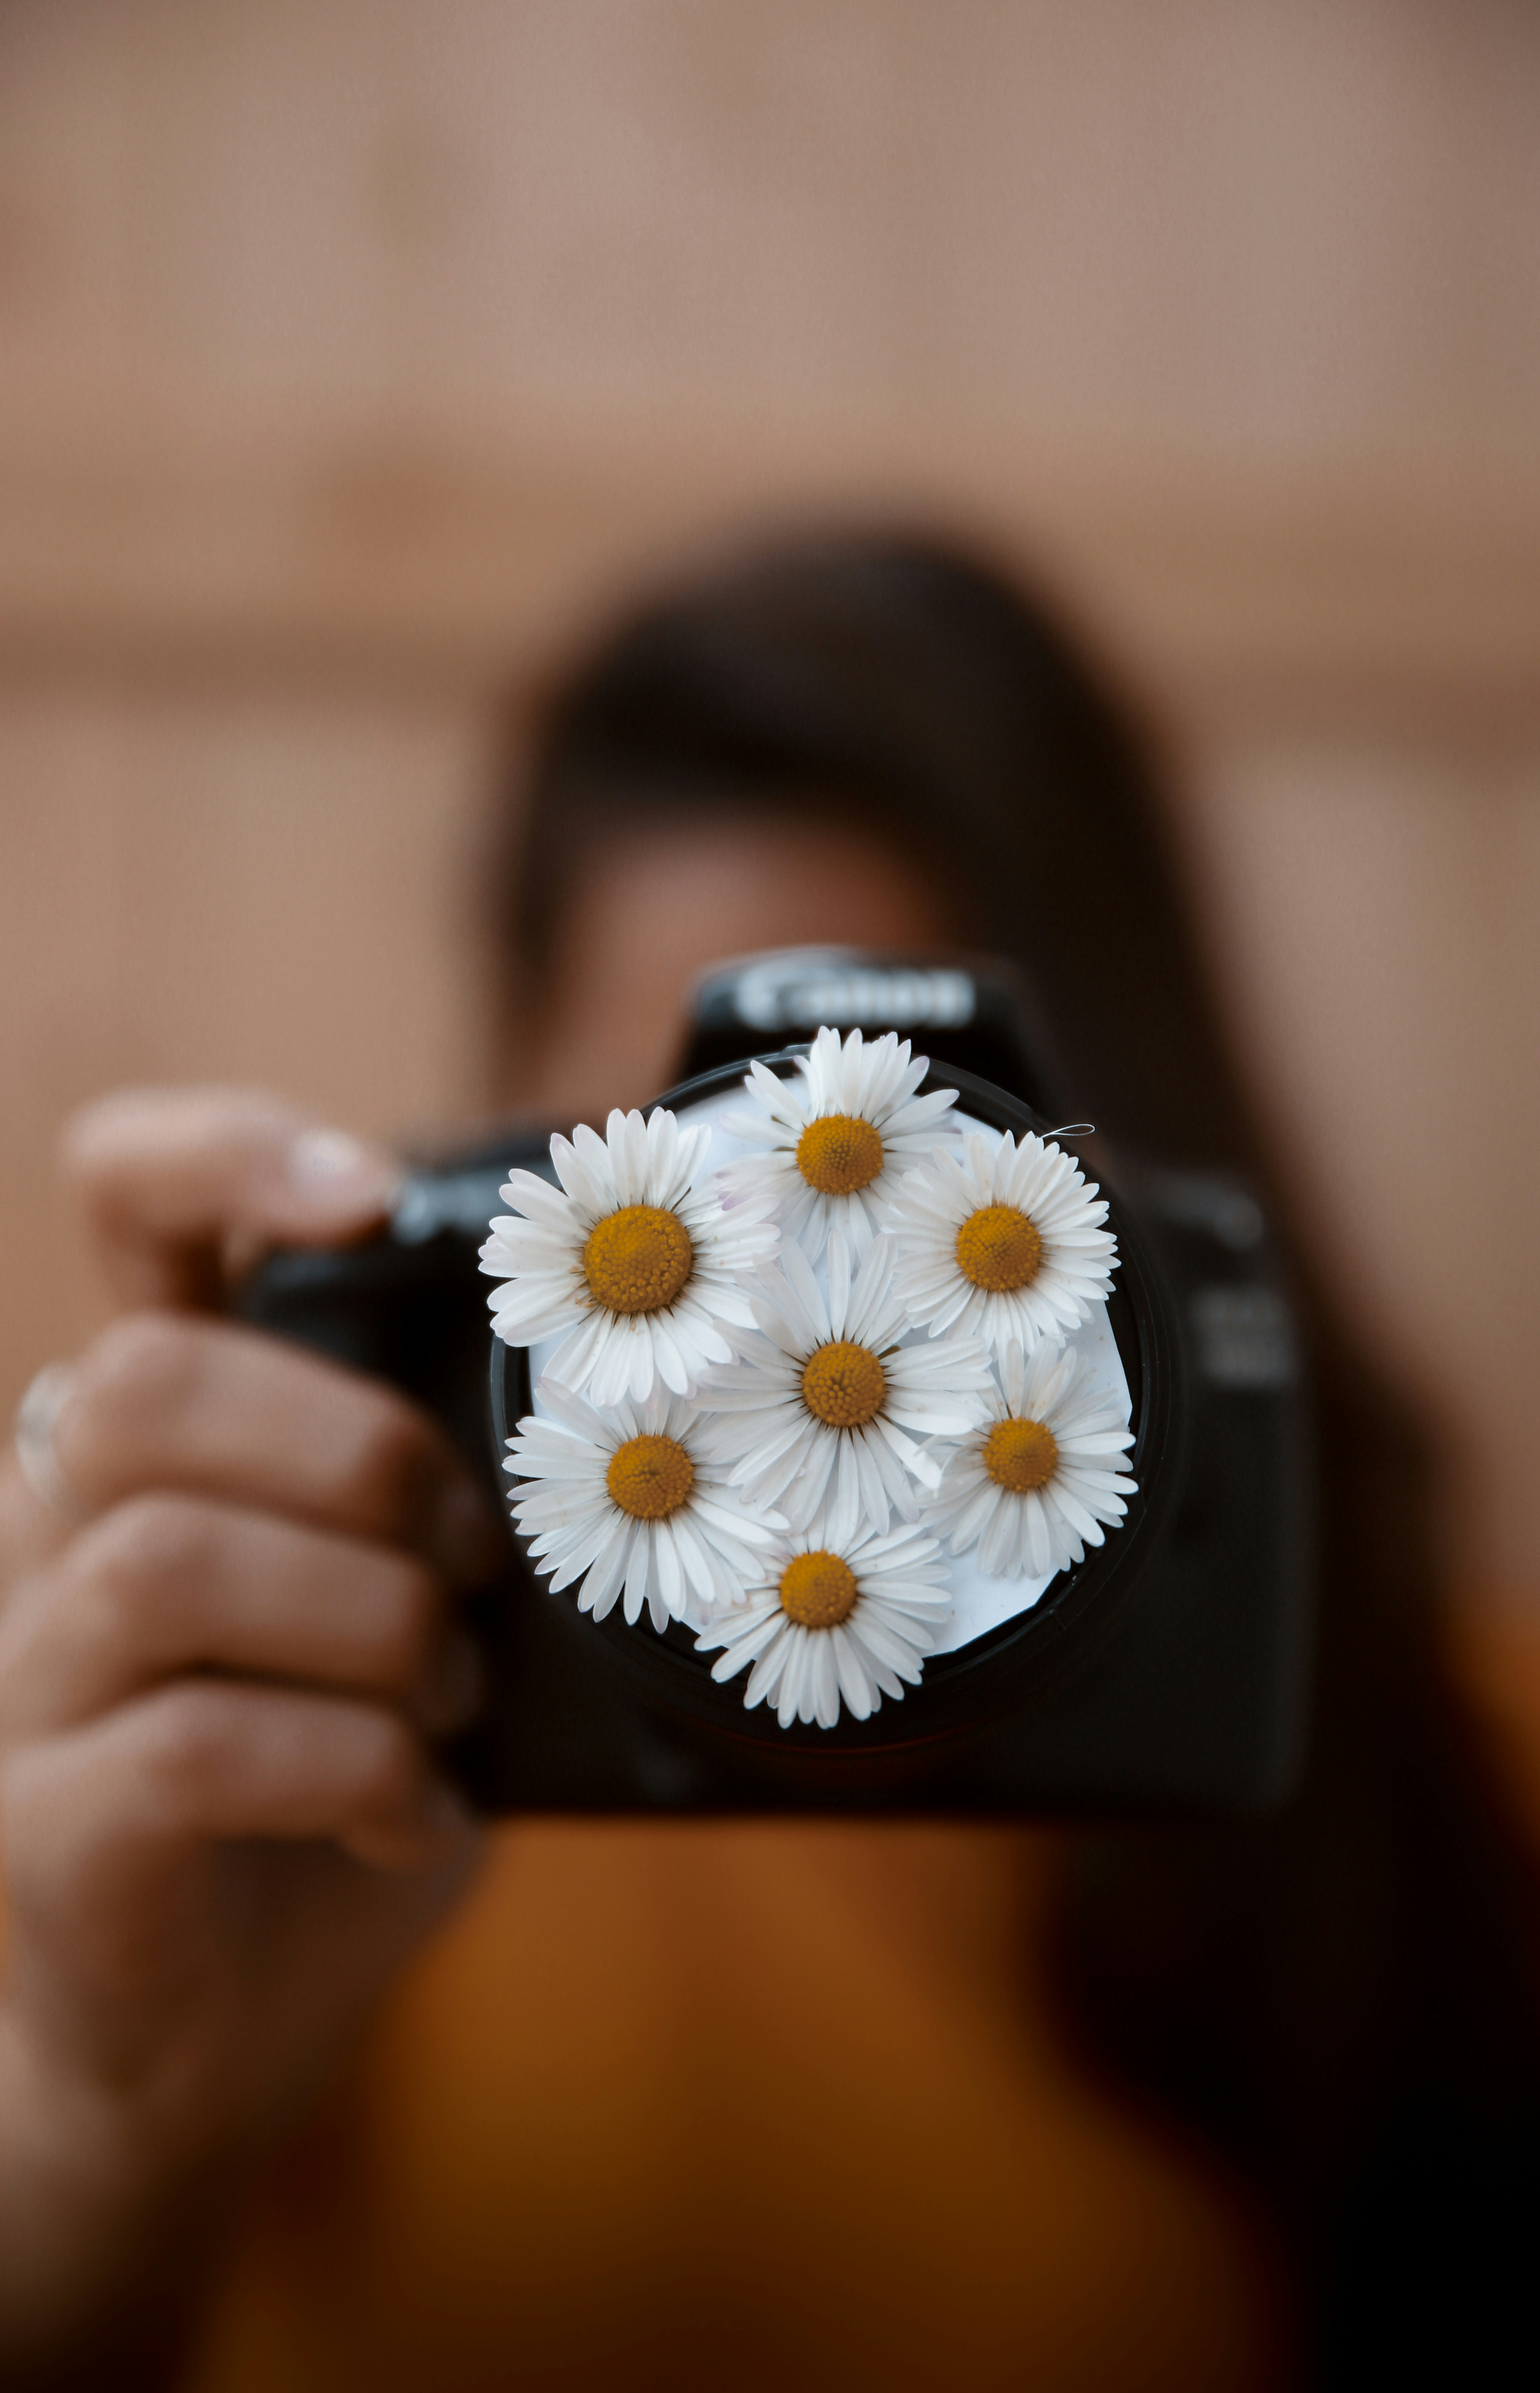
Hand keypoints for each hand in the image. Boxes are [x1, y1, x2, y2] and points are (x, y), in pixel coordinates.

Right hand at [0, 1091, 499, 2380]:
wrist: (218, 2030)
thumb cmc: (336, 1787)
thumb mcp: (407, 1610)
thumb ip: (442, 1510)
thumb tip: (604, 1421)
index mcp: (156, 1439)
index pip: (129, 1210)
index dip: (222, 1156)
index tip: (361, 1190)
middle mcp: (52, 1526)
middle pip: (154, 1382)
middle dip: (361, 1458)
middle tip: (474, 1569)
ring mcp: (24, 1676)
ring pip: (171, 1557)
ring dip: (370, 1626)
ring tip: (446, 1700)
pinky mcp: (45, 1819)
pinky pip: (200, 1741)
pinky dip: (355, 1770)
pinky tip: (405, 1811)